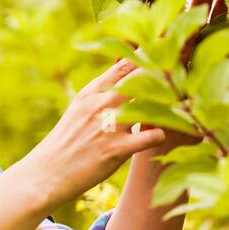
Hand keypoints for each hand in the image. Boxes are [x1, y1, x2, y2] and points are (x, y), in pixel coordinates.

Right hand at [16, 58, 168, 213]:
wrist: (47, 173)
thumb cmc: (66, 143)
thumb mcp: (79, 111)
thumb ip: (101, 94)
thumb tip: (123, 78)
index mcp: (91, 92)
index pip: (124, 64)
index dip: (148, 57)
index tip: (166, 56)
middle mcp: (100, 104)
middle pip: (141, 77)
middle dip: (165, 76)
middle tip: (181, 80)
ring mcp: (108, 126)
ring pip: (150, 103)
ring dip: (168, 105)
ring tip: (179, 108)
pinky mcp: (115, 149)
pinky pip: (151, 136)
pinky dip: (161, 135)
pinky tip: (159, 137)